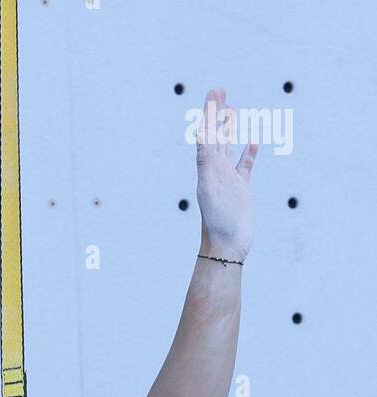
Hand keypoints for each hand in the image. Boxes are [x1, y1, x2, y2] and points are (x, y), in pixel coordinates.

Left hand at [195, 87, 257, 262]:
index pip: (207, 133)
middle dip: (216, 112)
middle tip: (220, 89)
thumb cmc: (217, 220)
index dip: (209, 112)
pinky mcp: (241, 189)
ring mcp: (228, 179)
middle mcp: (215, 170)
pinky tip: (252, 142)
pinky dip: (248, 153)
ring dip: (228, 128)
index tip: (215, 91)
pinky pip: (245, 166)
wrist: (226, 246)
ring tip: (231, 110)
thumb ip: (206, 161)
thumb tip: (202, 135)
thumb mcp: (210, 186)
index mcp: (206, 167)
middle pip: (215, 135)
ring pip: (228, 147)